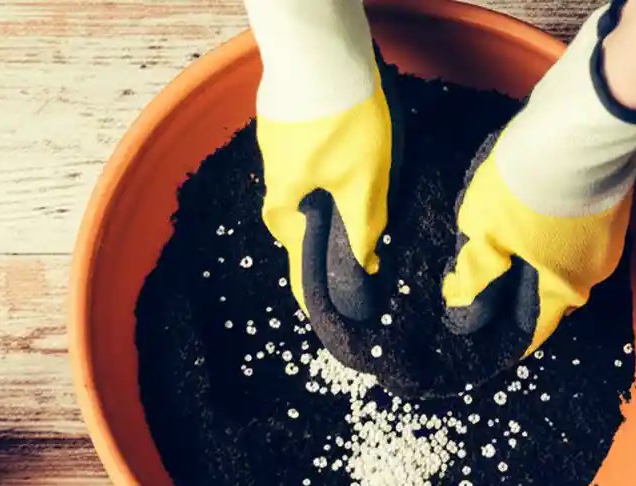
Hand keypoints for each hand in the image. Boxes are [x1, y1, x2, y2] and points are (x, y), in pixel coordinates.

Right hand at [247, 0, 394, 322]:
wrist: (323, 51)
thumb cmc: (343, 121)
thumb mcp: (363, 182)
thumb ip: (363, 226)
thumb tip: (364, 266)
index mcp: (285, 191)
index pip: (288, 238)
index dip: (301, 263)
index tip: (310, 284)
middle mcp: (271, 162)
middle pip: (291, 202)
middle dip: (313, 217)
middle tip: (340, 223)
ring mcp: (274, 129)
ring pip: (297, 168)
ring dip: (318, 179)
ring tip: (350, 177)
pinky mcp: (283, 102)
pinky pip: (301, 137)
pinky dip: (319, 147)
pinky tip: (342, 136)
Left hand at [442, 1, 635, 357]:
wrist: (580, 122)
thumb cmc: (529, 184)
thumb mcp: (484, 231)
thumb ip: (474, 276)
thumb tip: (461, 307)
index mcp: (561, 290)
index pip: (531, 333)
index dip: (503, 342)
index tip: (482, 345)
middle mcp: (593, 272)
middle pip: (548, 297)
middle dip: (518, 298)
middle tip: (487, 291)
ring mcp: (607, 237)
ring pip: (562, 262)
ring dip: (535, 261)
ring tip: (505, 248)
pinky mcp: (610, 204)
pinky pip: (574, 233)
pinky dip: (550, 233)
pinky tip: (529, 213)